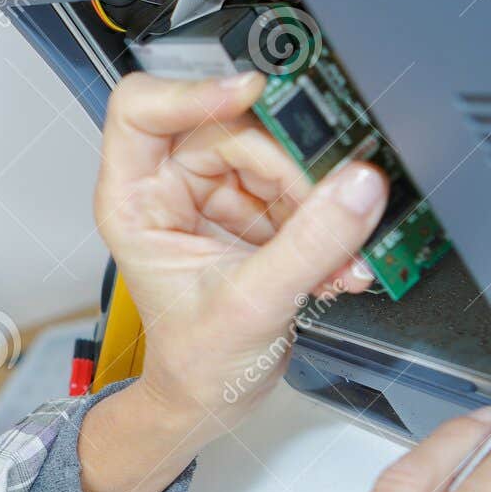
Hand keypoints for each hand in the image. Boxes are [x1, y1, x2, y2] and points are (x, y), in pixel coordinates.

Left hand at [92, 72, 388, 433]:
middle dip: (288, 170)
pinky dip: (327, 221)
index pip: (142, 109)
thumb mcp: (251, 305)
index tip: (250, 97)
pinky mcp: (254, 212)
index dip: (193, 91)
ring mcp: (213, 197)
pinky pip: (300, 187)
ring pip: (275, 156)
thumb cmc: (195, 363)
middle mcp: (169, 189)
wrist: (213, 400)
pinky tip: (337, 260)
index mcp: (134, 201)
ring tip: (335, 253)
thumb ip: (307, 244)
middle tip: (326, 205)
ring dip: (317, 202)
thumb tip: (356, 186)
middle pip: (232, 129)